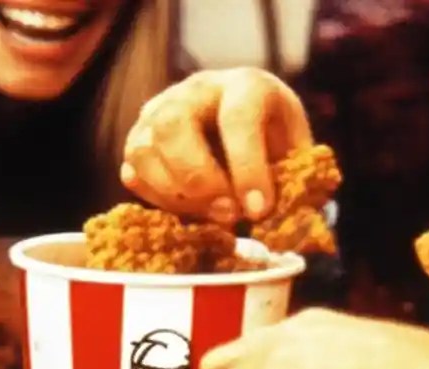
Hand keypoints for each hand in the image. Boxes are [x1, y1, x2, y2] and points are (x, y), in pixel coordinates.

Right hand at [123, 68, 311, 223]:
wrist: (245, 126)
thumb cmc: (274, 141)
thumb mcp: (296, 152)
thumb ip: (293, 181)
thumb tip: (288, 223)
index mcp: (246, 85)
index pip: (237, 118)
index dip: (247, 168)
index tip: (259, 210)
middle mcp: (197, 89)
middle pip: (174, 125)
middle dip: (198, 179)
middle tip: (228, 215)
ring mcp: (160, 109)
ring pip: (144, 149)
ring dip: (175, 194)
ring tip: (211, 216)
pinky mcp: (139, 136)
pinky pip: (132, 170)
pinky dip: (156, 198)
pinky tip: (187, 209)